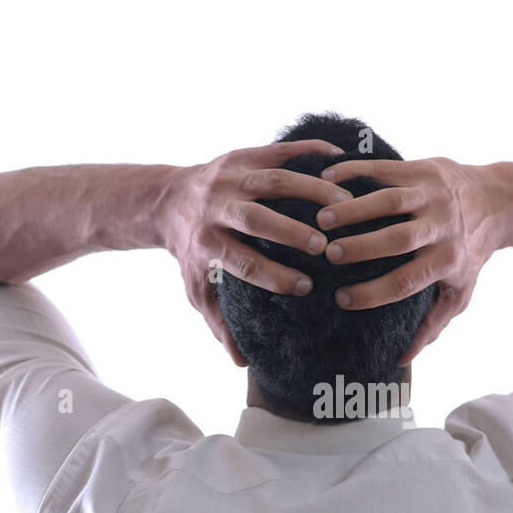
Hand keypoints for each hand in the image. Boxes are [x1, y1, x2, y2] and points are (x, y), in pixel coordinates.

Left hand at [162, 140, 355, 365]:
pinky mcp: (243, 155)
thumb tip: (242, 361)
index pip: (243, 261)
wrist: (167, 201)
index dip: (274, 276)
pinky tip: (341, 161)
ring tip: (344, 202)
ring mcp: (230, 176)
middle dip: (290, 231)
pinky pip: (279, 151)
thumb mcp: (199, 289)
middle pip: (255, 218)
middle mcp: (216, 207)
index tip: (305, 288)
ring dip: (309, 190)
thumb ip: (219, 323)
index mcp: (207, 243)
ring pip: (271, 180)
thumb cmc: (192, 252)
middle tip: (325, 246)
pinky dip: (310, 152)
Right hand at [316, 157, 495, 364]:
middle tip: (327, 254)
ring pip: (390, 200)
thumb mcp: (459, 292)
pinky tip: (327, 178)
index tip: (341, 300)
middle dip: (360, 247)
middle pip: (397, 239)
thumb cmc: (469, 253)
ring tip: (322, 218)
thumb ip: (431, 324)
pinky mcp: (423, 169)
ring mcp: (432, 194)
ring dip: (354, 209)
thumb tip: (402, 359)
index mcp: (448, 261)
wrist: (497, 202)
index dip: (372, 294)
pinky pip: (385, 169)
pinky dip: (355, 171)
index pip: (405, 282)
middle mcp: (442, 227)